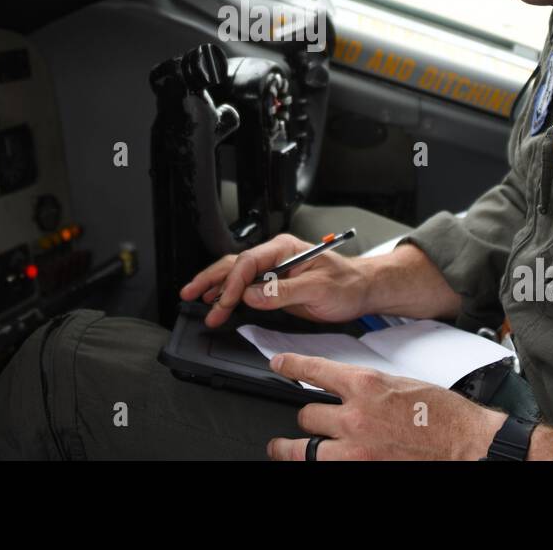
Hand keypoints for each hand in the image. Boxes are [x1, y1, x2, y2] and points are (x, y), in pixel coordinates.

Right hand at [178, 233, 371, 327]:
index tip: (223, 303)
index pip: (249, 263)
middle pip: (235, 264)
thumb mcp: (318, 288)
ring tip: (195, 298)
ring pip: (236, 274)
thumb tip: (253, 295)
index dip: (233, 283)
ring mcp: (273, 270)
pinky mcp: (275, 285)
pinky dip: (228, 294)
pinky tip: (216, 301)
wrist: (361, 289)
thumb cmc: (346, 284)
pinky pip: (246, 287)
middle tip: (190, 294)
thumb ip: (284, 292)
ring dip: (215, 287)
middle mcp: (275, 256)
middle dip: (211, 280)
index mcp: (284, 249)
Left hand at [265, 353, 503, 459]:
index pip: (314, 370)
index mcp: (365, 385)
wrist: (467, 443)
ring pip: (303, 450)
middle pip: (305, 415)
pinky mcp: (362, 469)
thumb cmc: (442, 413)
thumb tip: (347, 390)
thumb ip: (368, 388)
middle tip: (306, 419)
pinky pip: (327, 468)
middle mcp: (355, 416)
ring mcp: (356, 449)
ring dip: (293, 449)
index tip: (278, 364)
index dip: (290, 365)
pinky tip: (320, 461)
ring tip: (281, 448)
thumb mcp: (400, 384)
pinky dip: (323, 464)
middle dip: (306, 418)